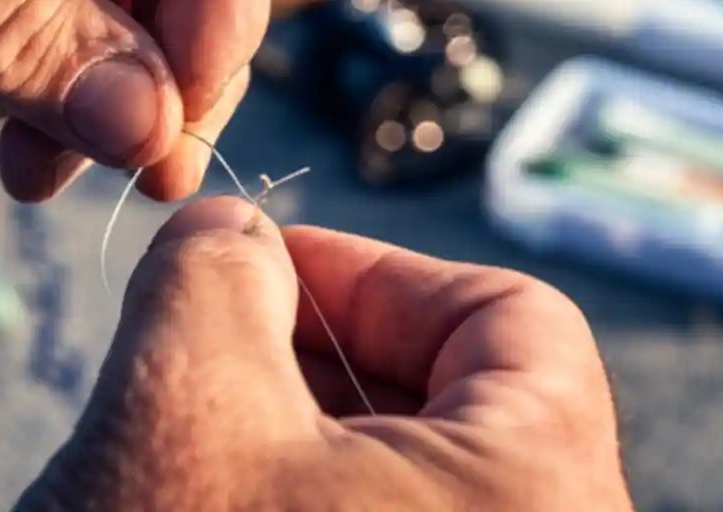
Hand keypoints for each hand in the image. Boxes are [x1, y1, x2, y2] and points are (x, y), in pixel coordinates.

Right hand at [17, 197, 631, 510]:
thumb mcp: (177, 404)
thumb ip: (215, 274)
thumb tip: (234, 237)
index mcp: (545, 496)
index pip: (510, 319)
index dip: (376, 273)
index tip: (262, 270)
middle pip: (461, 407)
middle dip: (320, 358)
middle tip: (208, 351)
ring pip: (412, 493)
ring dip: (300, 445)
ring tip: (190, 454)